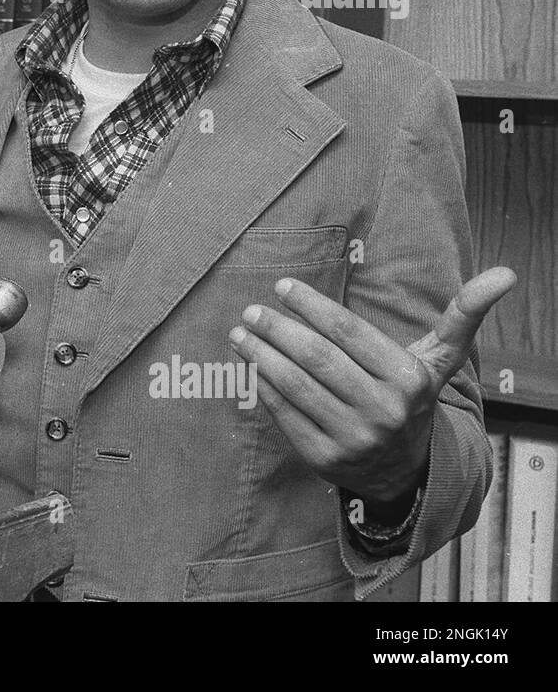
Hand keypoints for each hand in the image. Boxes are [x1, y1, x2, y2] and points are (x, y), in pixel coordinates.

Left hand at [228, 267, 516, 506]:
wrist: (404, 471)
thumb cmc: (411, 398)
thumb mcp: (437, 360)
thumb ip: (463, 316)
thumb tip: (503, 273)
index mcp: (408, 380)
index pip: (349, 333)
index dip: (311, 306)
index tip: (282, 286)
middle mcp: (382, 410)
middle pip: (317, 358)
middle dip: (278, 328)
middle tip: (252, 309)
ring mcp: (352, 437)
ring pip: (295, 385)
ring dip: (260, 354)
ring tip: (241, 332)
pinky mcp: (323, 458)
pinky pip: (284, 414)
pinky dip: (262, 386)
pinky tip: (250, 364)